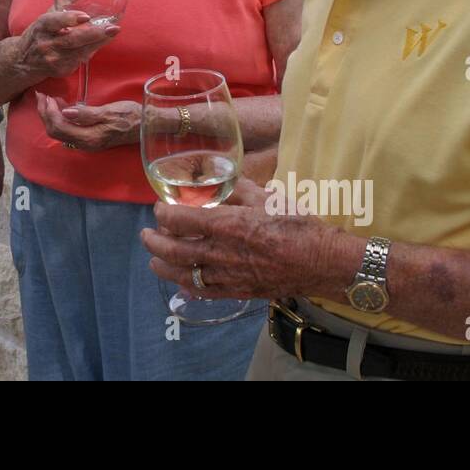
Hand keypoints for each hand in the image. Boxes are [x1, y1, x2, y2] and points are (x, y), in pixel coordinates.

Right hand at [18, 9, 119, 79]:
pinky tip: (100, 43)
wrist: (23, 60)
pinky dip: (91, 51)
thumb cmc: (41, 32)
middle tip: (113, 28)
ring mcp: (53, 59)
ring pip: (79, 52)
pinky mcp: (60, 70)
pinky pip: (80, 60)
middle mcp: (46, 44)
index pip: (54, 22)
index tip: (86, 17)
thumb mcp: (50, 14)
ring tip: (113, 33)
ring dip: (98, 43)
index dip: (69, 19)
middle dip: (94, 34)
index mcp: (42, 26)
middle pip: (72, 40)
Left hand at [35, 93, 138, 152]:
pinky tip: (61, 107)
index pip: (59, 127)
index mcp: (88, 138)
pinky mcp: (89, 138)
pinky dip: (60, 118)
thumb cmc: (131, 116)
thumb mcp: (109, 112)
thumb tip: (65, 113)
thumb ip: (86, 114)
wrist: (147, 126)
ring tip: (48, 99)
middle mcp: (84, 144)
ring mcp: (87, 143)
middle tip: (41, 95)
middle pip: (55, 131)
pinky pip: (68, 130)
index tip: (46, 95)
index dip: (48, 112)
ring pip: (60, 132)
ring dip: (51, 116)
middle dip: (45, 113)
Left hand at [140, 177, 335, 300]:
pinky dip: (188, 286)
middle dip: (154, 241)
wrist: (323, 261)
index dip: (164, 213)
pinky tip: (181, 282)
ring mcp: (229, 275)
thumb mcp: (269, 196)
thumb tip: (224, 179)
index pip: (181, 219)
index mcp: (229, 224)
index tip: (160, 207)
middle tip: (145, 234)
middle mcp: (223, 252)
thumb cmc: (299, 225)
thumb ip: (241, 188)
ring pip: (185, 273)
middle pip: (175, 249)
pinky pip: (206, 291)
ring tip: (153, 259)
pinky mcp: (239, 291)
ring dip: (163, 265)